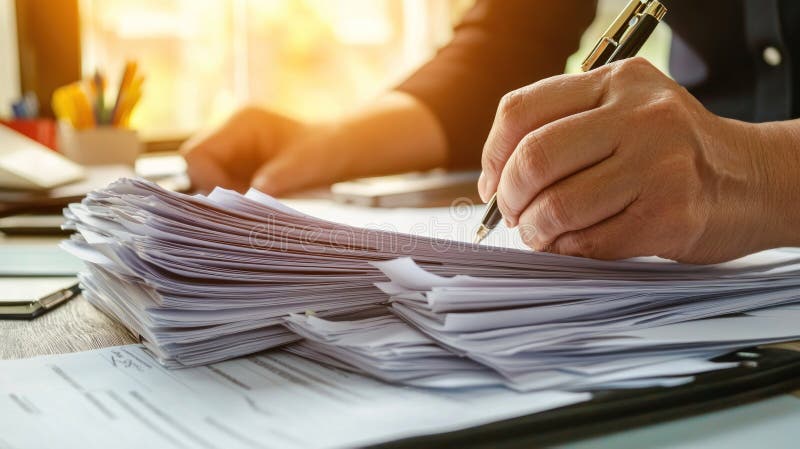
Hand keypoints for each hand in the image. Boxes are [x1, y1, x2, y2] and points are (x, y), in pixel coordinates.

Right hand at [181, 107, 338, 194]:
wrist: (338, 153)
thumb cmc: (324, 154)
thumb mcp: (306, 167)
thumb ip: (279, 178)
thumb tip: (257, 192)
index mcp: (241, 123)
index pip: (197, 153)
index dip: (208, 179)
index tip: (236, 198)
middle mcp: (230, 133)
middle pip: (196, 166)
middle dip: (214, 190)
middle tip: (244, 203)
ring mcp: (232, 149)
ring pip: (206, 179)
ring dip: (224, 197)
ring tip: (253, 202)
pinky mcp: (238, 166)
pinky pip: (220, 186)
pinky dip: (232, 200)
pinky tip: (255, 203)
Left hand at [479, 57, 773, 263]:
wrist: (754, 180)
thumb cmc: (674, 152)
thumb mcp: (627, 112)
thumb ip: (567, 128)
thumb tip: (495, 177)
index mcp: (618, 82)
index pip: (522, 110)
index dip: (492, 153)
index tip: (491, 182)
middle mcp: (640, 115)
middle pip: (534, 158)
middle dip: (509, 197)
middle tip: (513, 214)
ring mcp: (659, 164)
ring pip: (558, 205)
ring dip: (535, 231)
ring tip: (541, 233)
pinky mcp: (669, 214)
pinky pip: (589, 241)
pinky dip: (567, 250)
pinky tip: (572, 245)